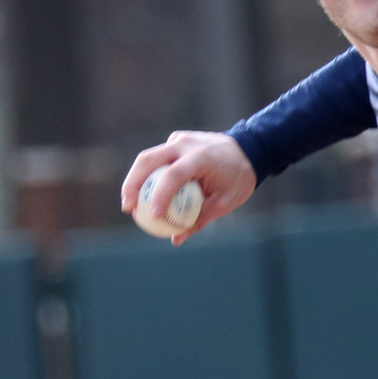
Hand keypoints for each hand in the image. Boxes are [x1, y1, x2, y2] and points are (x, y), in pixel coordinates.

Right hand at [119, 131, 255, 245]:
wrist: (249, 149)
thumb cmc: (238, 179)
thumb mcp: (225, 202)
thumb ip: (200, 219)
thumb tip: (176, 239)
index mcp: (201, 158)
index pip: (173, 175)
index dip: (160, 196)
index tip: (154, 217)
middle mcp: (186, 145)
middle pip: (148, 160)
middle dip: (132, 185)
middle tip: (128, 209)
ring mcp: (179, 139)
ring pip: (147, 158)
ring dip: (135, 180)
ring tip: (130, 205)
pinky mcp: (176, 141)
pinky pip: (157, 159)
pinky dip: (148, 175)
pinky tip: (145, 194)